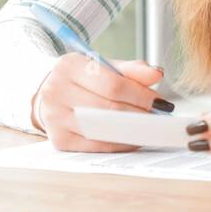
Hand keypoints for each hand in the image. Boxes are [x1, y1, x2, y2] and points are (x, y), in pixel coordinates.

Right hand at [30, 53, 168, 151]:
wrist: (51, 93)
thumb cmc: (82, 80)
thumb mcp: (104, 67)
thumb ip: (131, 70)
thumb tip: (156, 74)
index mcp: (69, 66)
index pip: (112, 84)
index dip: (140, 95)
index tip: (159, 102)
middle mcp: (57, 90)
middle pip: (108, 109)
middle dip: (138, 114)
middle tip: (157, 117)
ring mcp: (55, 117)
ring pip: (102, 129)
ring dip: (130, 131)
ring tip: (147, 127)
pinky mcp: (59, 139)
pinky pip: (96, 146)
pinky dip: (118, 145)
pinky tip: (131, 139)